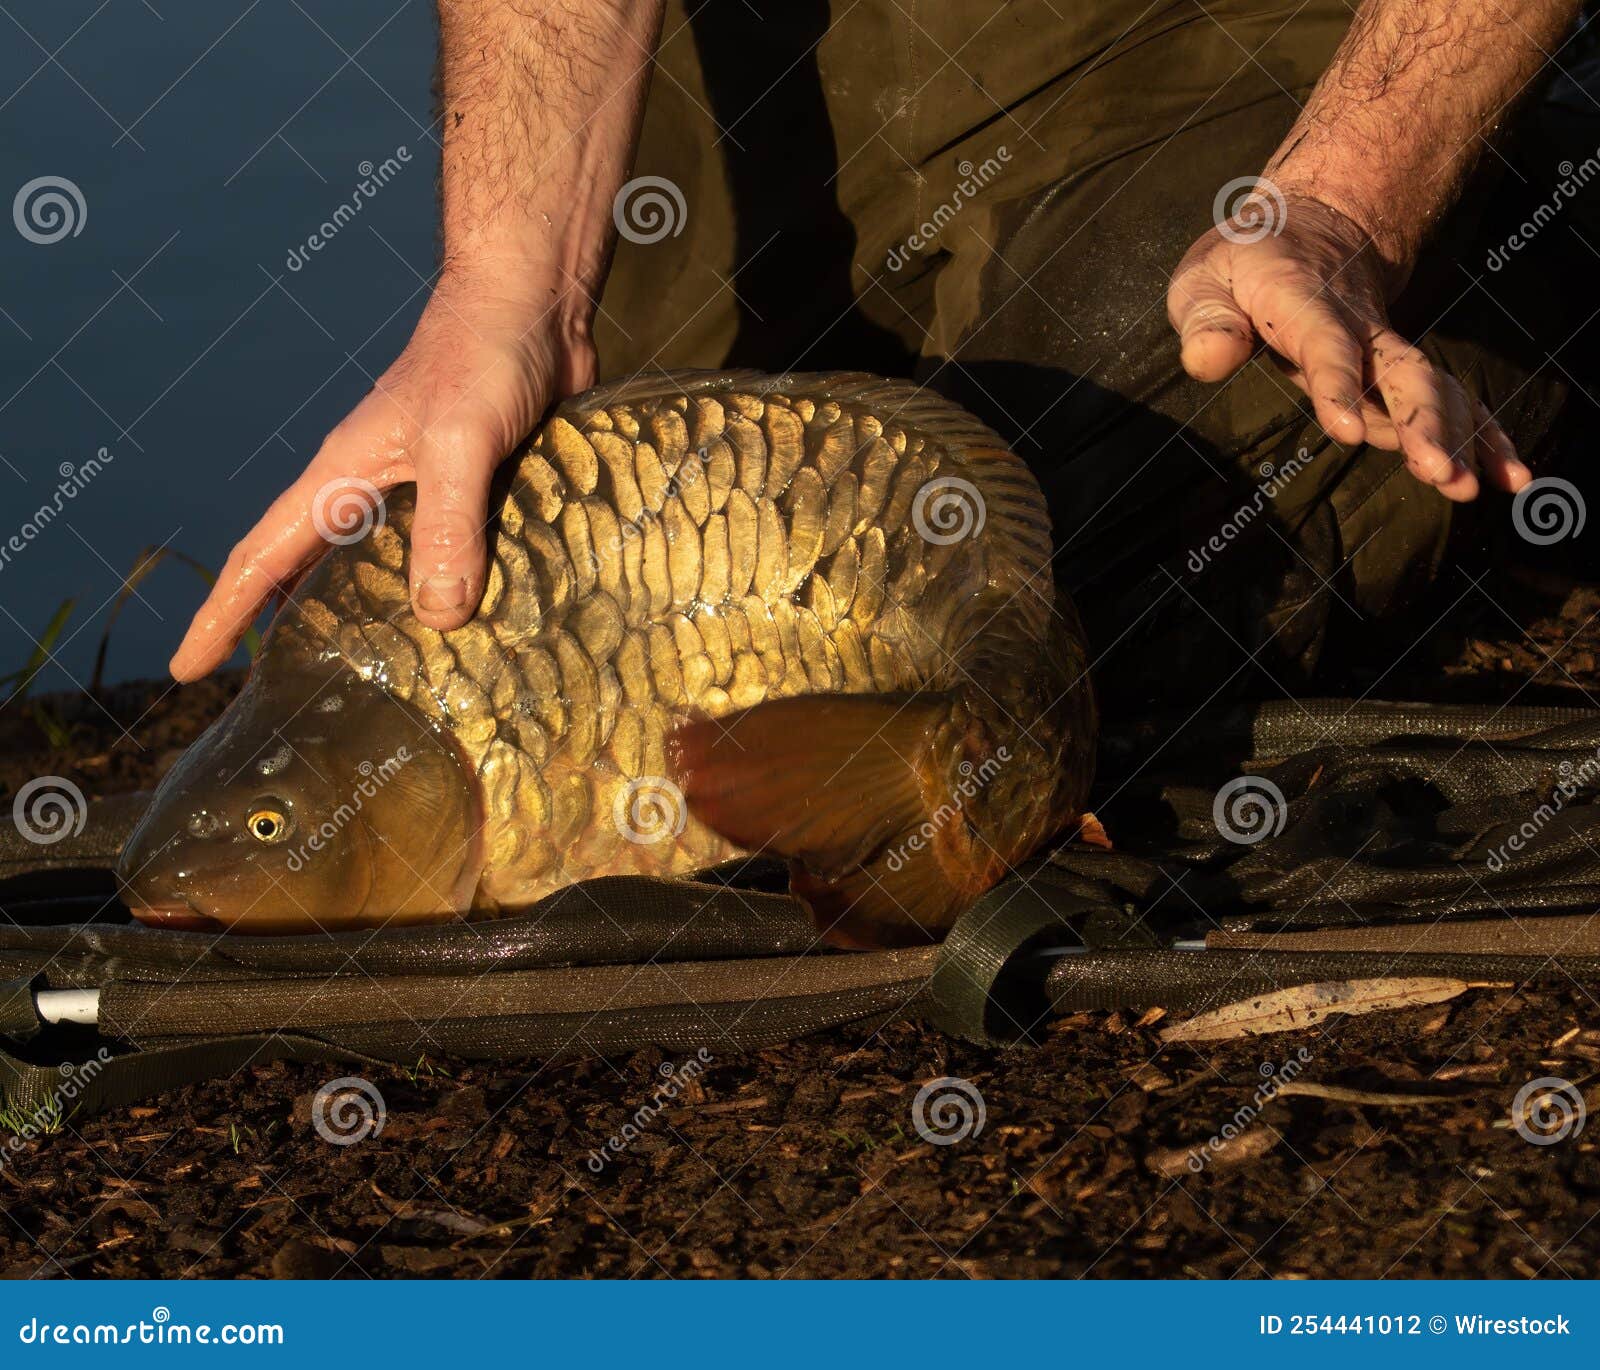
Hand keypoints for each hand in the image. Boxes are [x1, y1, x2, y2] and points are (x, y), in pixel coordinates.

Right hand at [170, 268, 595, 680]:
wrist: (534, 301)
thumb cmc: (483, 354)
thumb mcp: (459, 442)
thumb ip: (446, 524)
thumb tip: (436, 618)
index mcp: (344, 473)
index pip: (264, 556)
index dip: (224, 614)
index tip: (189, 669)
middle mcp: (375, 484)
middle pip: (311, 567)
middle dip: (286, 626)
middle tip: (279, 689)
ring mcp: (425, 484)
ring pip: (381, 564)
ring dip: (367, 615)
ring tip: (368, 673)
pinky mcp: (478, 486)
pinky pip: (449, 551)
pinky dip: (443, 590)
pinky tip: (467, 625)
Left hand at [1166, 189, 1529, 501]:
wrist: (1305, 229)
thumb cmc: (1241, 266)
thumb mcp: (1204, 279)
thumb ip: (1205, 319)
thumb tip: (1206, 361)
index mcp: (1304, 303)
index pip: (1325, 344)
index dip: (1337, 385)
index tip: (1346, 432)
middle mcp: (1359, 327)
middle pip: (1401, 372)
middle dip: (1423, 423)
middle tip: (1439, 473)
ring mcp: (1385, 349)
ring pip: (1434, 389)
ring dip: (1459, 438)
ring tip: (1471, 489)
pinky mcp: (1398, 370)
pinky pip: (1450, 401)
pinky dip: (1483, 436)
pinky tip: (1510, 478)